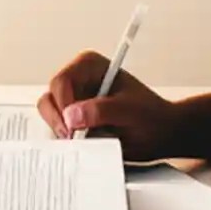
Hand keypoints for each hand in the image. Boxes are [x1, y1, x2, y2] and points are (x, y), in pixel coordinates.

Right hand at [36, 50, 184, 161]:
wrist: (161, 133)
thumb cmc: (151, 116)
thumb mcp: (129, 111)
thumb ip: (101, 110)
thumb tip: (72, 116)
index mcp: (89, 65)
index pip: (62, 81)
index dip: (64, 104)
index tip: (74, 126)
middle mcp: (77, 80)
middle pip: (50, 98)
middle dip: (60, 121)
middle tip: (76, 138)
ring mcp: (73, 100)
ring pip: (50, 114)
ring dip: (63, 131)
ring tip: (86, 140)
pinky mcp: (73, 119)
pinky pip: (57, 128)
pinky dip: (66, 139)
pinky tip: (85, 144)